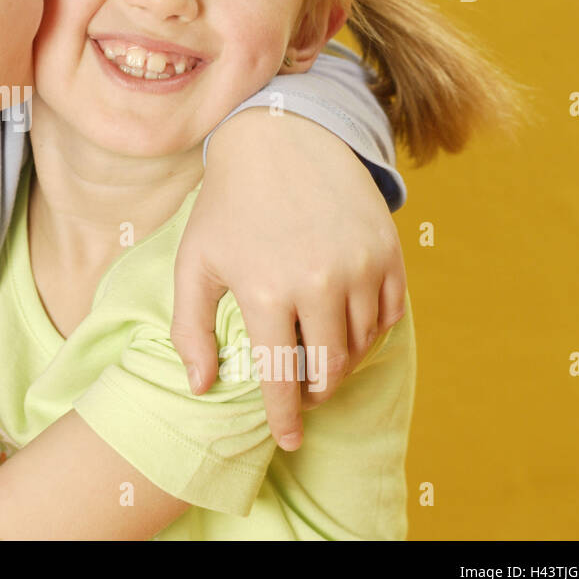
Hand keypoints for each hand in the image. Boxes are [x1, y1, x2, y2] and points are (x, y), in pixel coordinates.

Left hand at [172, 108, 406, 449]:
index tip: (288, 440)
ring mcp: (360, 266)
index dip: (285, 417)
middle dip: (315, 392)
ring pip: (361, 345)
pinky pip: (389, 314)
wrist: (281, 138)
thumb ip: (189, 328)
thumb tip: (200, 386)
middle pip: (328, 369)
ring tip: (319, 359)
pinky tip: (346, 328)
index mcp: (266, 292)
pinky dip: (370, 332)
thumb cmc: (227, 205)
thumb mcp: (194, 262)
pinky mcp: (388, 251)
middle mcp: (319, 283)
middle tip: (302, 395)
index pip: (281, 378)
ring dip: (341, 363)